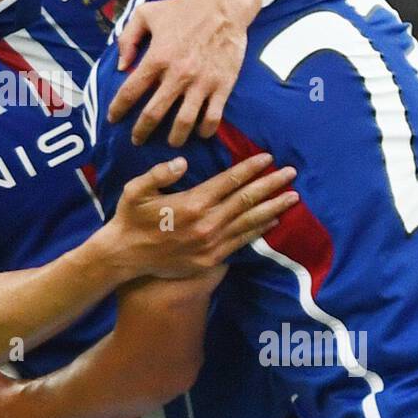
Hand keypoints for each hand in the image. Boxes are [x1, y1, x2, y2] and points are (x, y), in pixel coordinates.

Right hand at [106, 153, 297, 279]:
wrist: (124, 256)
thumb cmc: (130, 217)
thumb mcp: (135, 189)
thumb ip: (159, 173)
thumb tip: (183, 162)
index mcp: (192, 203)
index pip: (229, 181)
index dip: (250, 168)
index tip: (268, 157)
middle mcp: (206, 223)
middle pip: (247, 200)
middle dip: (271, 185)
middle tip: (292, 173)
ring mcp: (211, 244)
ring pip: (250, 222)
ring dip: (274, 208)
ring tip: (293, 196)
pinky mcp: (211, 259)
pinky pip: (241, 242)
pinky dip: (259, 230)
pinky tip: (273, 221)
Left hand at [109, 0, 260, 146]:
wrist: (224, 5)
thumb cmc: (183, 8)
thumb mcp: (146, 13)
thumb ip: (128, 38)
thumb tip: (121, 66)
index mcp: (156, 58)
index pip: (129, 92)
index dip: (117, 110)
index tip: (113, 119)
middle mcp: (177, 74)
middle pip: (153, 115)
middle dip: (141, 132)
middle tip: (137, 140)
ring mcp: (201, 83)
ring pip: (183, 123)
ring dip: (174, 138)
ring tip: (170, 143)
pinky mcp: (222, 86)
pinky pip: (213, 117)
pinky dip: (205, 130)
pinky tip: (199, 133)